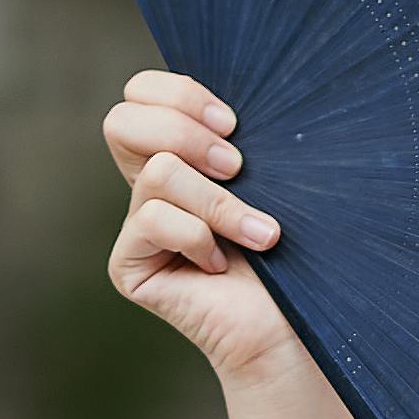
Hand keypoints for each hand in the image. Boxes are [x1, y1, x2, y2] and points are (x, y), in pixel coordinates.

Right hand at [104, 69, 294, 385]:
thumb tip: (230, 106)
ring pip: (158, 172)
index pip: (141, 93)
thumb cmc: (297, 252)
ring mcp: (135, 227)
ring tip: (260, 235)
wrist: (295, 326)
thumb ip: (238, 138)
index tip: (234, 122)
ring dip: (219, 202)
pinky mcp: (128, 265)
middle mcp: (149, 186)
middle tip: (237, 167)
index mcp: (178, 154)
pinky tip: (221, 266)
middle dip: (184, 132)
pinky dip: (200, 237)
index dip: (179, 93)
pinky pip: (154, 220)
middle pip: (121, 119)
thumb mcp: (271, 177)